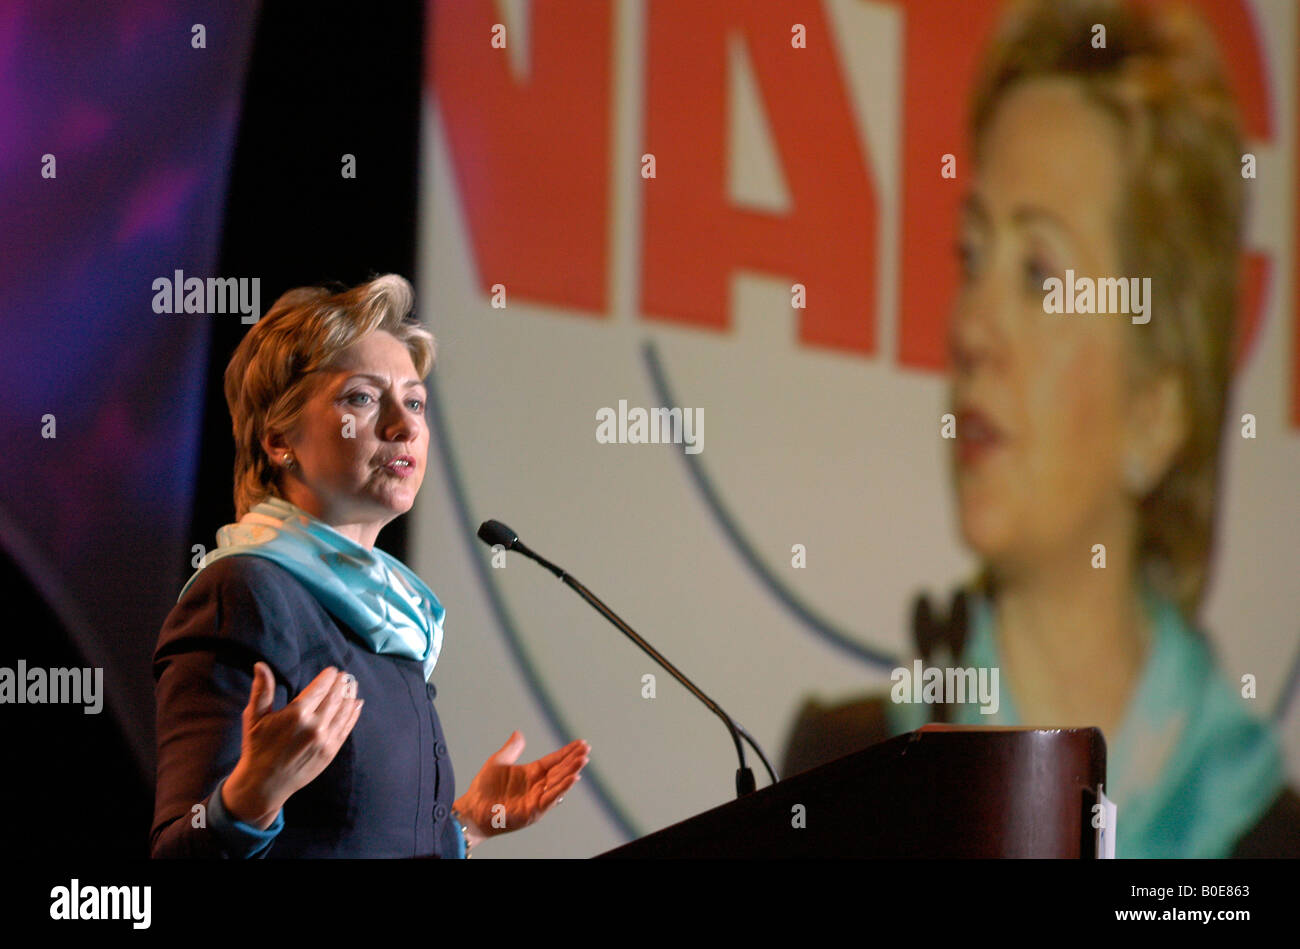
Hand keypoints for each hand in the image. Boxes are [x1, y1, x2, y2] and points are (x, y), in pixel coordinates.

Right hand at [222, 663, 362, 828]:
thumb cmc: (257, 747)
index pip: (320, 688)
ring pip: (343, 711)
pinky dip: (353, 714)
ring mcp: (325, 739)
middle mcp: (314, 725)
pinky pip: (346, 728)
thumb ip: (262, 690)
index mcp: (296, 713)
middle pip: (335, 697)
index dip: (329, 677)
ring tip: (352, 685)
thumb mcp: (254, 717)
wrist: (265, 783)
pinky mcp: (330, 751)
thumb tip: (260, 664)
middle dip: (342, 684)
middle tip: (346, 675)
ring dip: (350, 696)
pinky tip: (356, 705)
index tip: (333, 671)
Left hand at [453, 731, 589, 844]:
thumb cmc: (483, 788)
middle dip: (573, 760)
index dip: (567, 752)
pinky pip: (551, 798)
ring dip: (571, 772)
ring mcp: (537, 798)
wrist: (472, 809)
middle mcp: (538, 785)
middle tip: (586, 749)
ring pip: (559, 783)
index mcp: (532, 773)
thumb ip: (511, 749)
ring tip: (583, 760)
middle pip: (560, 770)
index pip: (554, 760)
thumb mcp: (498, 762)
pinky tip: (572, 778)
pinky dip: (562, 788)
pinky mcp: (534, 811)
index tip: (581, 743)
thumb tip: (519, 733)